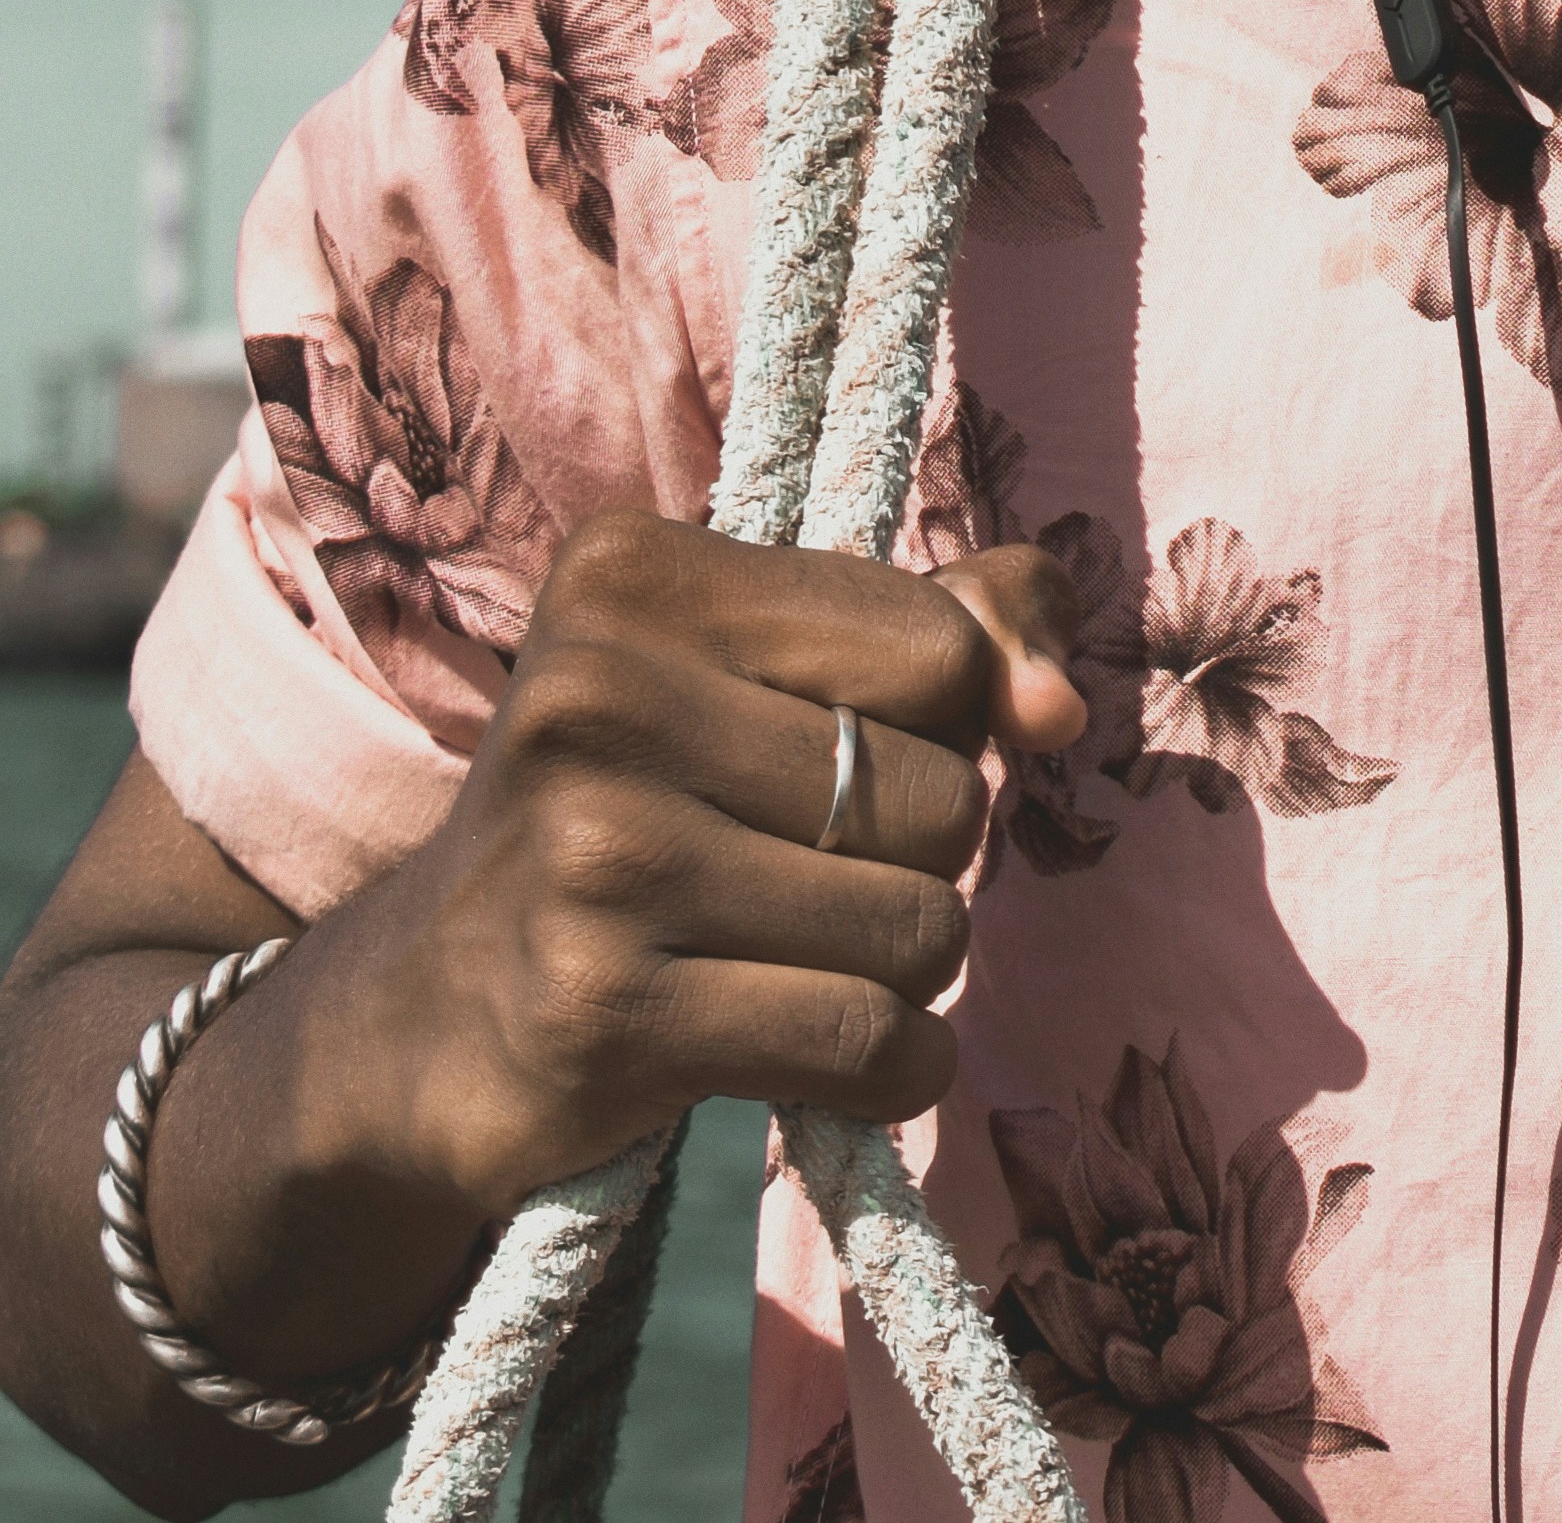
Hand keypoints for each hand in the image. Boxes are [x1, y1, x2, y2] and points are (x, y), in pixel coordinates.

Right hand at [279, 507, 1085, 1222]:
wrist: (425, 1013)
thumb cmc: (642, 805)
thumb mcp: (772, 667)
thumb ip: (960, 629)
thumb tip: (1056, 709)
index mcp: (632, 575)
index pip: (937, 650)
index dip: (938, 722)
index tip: (841, 751)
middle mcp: (596, 696)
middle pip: (939, 794)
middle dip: (917, 856)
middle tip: (808, 873)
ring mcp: (592, 860)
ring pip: (919, 925)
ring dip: (905, 968)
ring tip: (804, 956)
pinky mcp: (604, 1017)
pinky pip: (863, 1043)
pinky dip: (894, 1067)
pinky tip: (841, 1054)